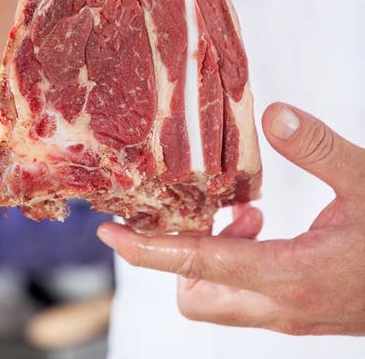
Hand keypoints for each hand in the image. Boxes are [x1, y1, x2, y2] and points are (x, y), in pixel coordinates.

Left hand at [97, 103, 364, 334]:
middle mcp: (280, 307)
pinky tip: (266, 222)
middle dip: (178, 254)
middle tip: (198, 205)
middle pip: (194, 293)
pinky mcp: (302, 313)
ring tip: (244, 210)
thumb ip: (319, 147)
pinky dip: (237, 260)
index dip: (148, 249)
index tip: (111, 233)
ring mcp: (291, 317)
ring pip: (219, 297)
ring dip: (211, 255)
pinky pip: (245, 294)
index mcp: (289, 277)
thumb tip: (273, 113)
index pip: (197, 264)